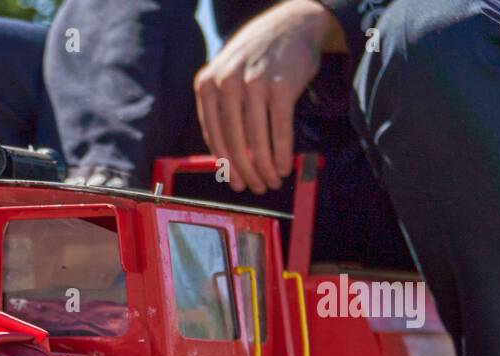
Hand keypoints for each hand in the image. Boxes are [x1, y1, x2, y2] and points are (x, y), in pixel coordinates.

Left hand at [194, 0, 343, 193]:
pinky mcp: (281, 86)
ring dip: (265, 167)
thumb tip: (228, 159)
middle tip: (255, 187)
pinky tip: (284, 166)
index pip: (212, 134)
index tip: (235, 182)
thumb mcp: (229, 75)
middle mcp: (227, 83)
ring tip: (272, 180)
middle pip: (233, 140)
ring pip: (256, 139)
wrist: (292, 25)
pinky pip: (279, 129)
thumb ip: (223, 110)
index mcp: (207, 84)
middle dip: (246, 170)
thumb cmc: (258, 58)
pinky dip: (282, 153)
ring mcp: (254, 84)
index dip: (225, 164)